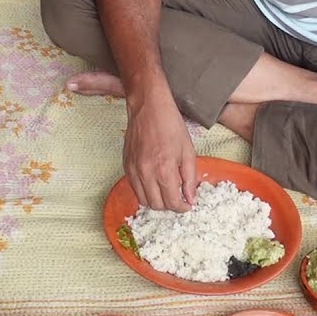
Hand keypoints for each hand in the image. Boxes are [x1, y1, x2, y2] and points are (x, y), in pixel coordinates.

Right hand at [123, 90, 197, 211]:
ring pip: (143, 200)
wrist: (148, 108)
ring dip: (156, 201)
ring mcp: (134, 170)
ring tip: (166, 192)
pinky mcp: (126, 166)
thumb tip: (191, 198)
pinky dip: (145, 191)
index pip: (172, 202)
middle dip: (170, 206)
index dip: (182, 207)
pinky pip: (135, 188)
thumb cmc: (171, 126)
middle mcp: (146, 173)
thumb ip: (190, 178)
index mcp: (164, 170)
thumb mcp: (188, 152)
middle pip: (156, 205)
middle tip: (178, 199)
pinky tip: (155, 183)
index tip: (187, 204)